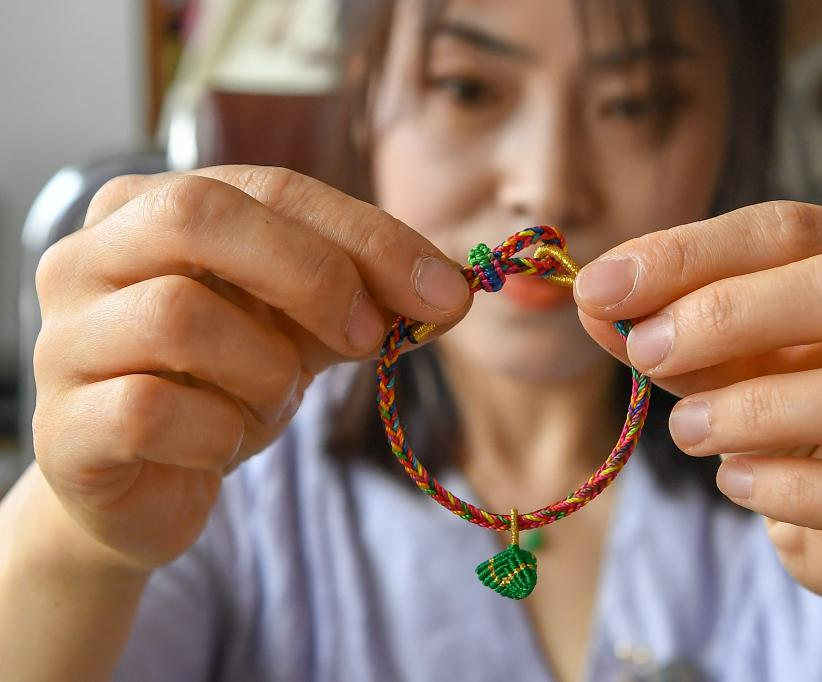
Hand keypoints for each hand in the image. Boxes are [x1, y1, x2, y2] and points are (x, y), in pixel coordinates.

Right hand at [31, 165, 470, 571]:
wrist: (146, 485)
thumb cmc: (222, 385)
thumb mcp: (301, 328)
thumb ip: (364, 298)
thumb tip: (451, 291)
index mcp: (151, 208)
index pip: (270, 188)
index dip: (366, 236)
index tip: (446, 290)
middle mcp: (90, 256)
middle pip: (199, 216)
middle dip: (311, 274)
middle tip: (367, 337)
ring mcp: (64, 338)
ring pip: (180, 317)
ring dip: (263, 371)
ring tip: (267, 400)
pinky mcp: (61, 425)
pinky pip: (153, 411)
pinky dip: (220, 433)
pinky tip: (222, 442)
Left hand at [574, 201, 821, 600]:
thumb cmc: (798, 423)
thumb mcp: (726, 366)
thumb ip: (669, 331)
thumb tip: (595, 301)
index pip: (793, 229)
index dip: (690, 252)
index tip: (603, 287)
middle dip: (731, 314)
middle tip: (646, 351)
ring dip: (757, 409)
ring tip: (684, 431)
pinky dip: (793, 488)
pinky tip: (736, 482)